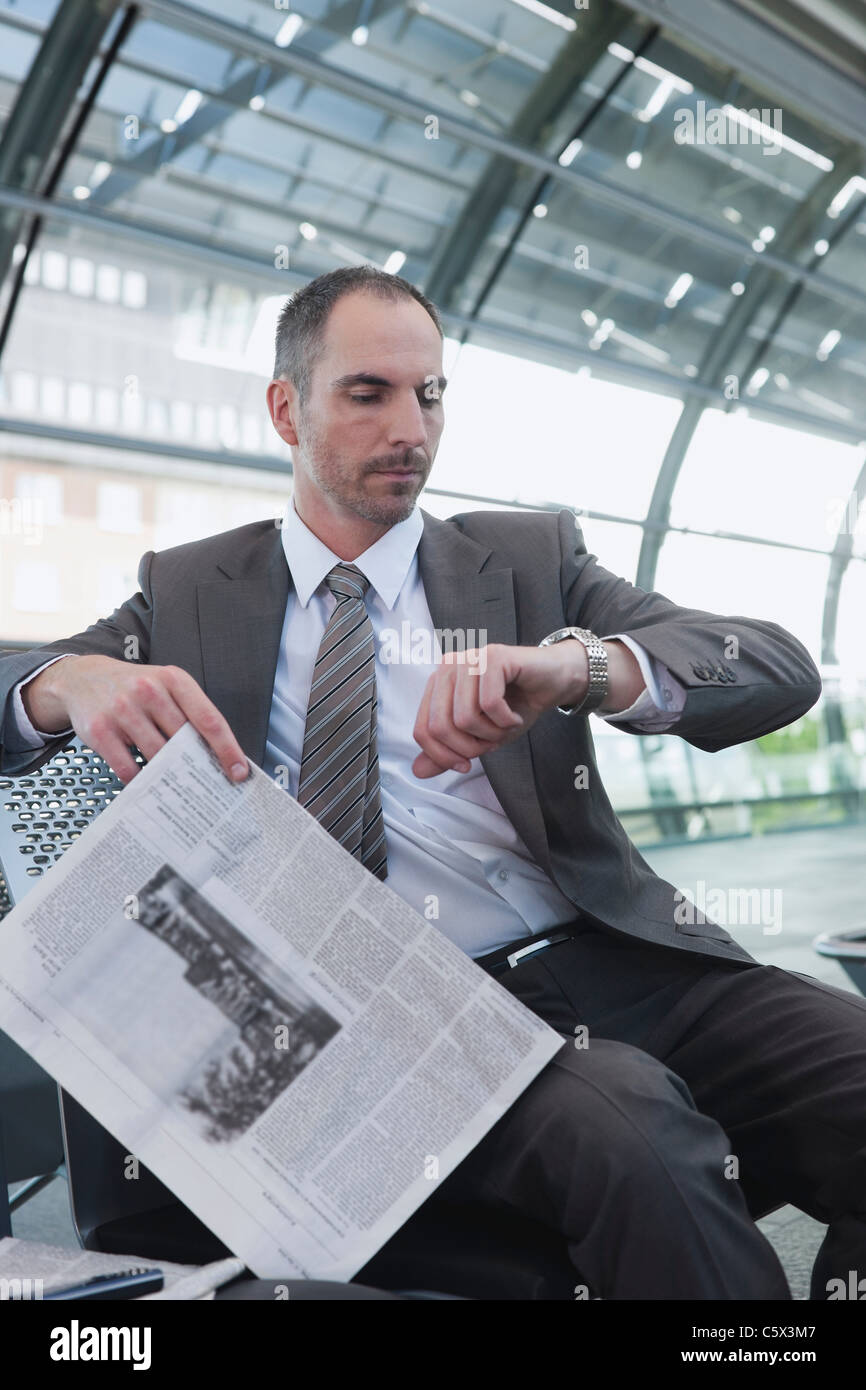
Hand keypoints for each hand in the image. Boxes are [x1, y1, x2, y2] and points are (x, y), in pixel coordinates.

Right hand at [22, 655, 248, 785]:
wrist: (83, 679)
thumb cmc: (133, 688)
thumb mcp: (165, 687)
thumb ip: (188, 714)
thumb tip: (216, 756)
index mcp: (173, 680)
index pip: (209, 719)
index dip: (228, 749)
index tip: (239, 772)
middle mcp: (149, 691)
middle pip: (184, 741)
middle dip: (198, 767)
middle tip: (208, 787)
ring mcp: (122, 710)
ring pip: (157, 756)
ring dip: (169, 775)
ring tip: (177, 786)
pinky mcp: (100, 731)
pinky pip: (128, 767)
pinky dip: (140, 780)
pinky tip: (146, 783)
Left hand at [412, 642, 588, 778]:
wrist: (554, 682)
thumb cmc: (516, 705)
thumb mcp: (479, 736)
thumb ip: (448, 751)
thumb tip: (417, 771)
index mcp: (438, 684)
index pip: (423, 729)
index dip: (443, 756)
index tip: (466, 764)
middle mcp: (448, 667)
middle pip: (440, 726)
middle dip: (468, 747)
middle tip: (491, 742)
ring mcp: (469, 659)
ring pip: (465, 718)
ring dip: (491, 734)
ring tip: (506, 726)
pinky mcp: (493, 656)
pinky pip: (490, 704)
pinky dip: (506, 720)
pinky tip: (515, 716)